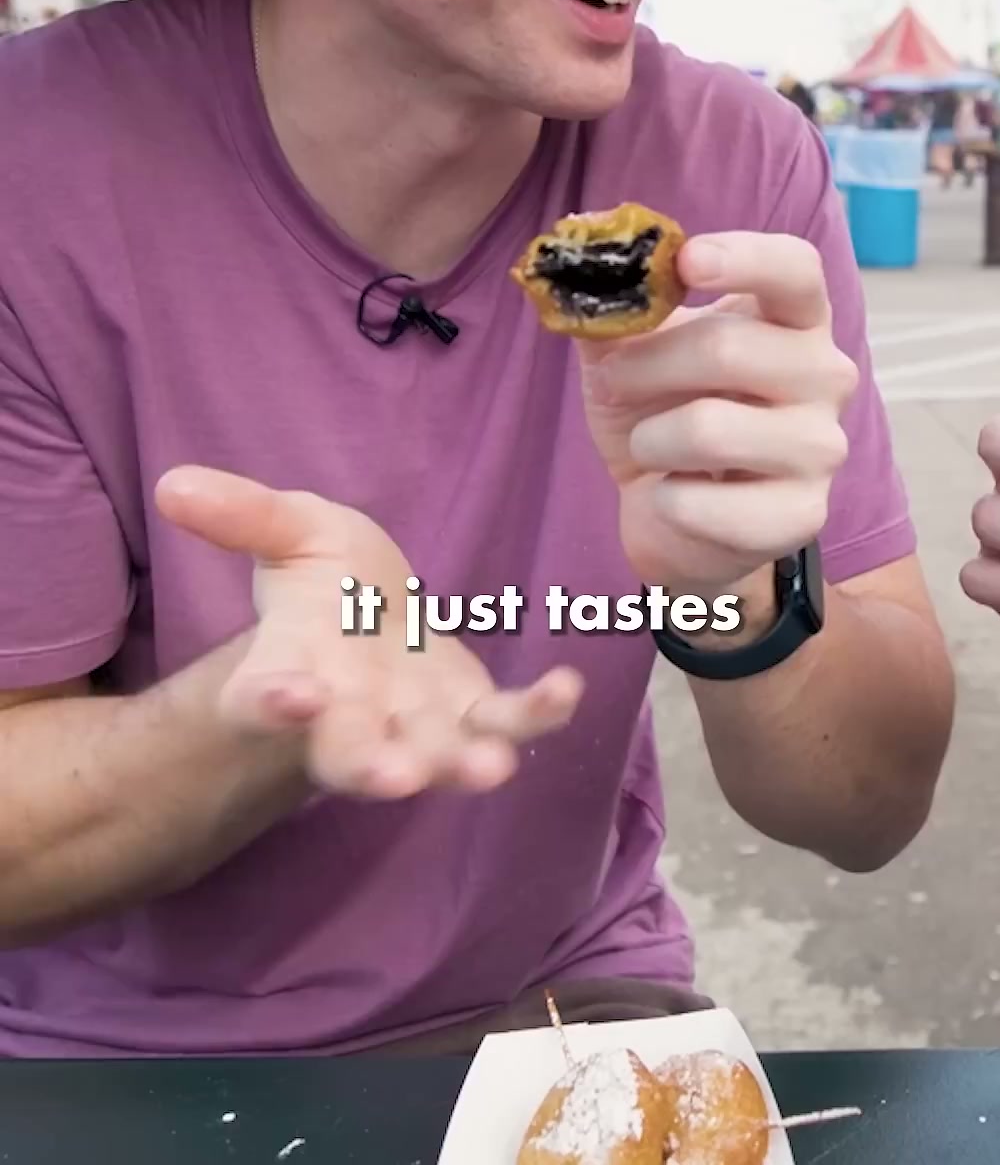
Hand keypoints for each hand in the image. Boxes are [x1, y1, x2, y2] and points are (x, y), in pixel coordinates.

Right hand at [155, 467, 582, 795]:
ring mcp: (414, 724)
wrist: (375, 612)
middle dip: (370, 767)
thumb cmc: (323, 579)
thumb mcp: (287, 530)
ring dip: (459, 766)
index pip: (264, 698)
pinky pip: (505, 721)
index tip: (290, 697)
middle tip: (392, 777)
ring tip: (489, 770)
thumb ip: (241, 514)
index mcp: (290, 671)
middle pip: (350, 756)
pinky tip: (566, 689)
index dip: (271, 704)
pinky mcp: (471, 714)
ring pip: (433, 758)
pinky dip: (536, 714)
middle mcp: (348, 715)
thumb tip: (173, 481)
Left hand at [575, 232, 856, 605]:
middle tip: (614, 380)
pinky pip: (701, 503)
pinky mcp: (801, 516)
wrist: (673, 514)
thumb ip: (611, 298)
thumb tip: (583, 237)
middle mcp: (825, 374)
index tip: (685, 262)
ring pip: (709, 430)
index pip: (796, 268)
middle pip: (729, 347)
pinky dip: (664, 500)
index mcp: (793, 317)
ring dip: (649, 438)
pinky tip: (677, 496)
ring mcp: (821, 447)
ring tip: (652, 446)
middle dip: (644, 365)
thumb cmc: (661, 410)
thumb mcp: (627, 348)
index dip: (745, 257)